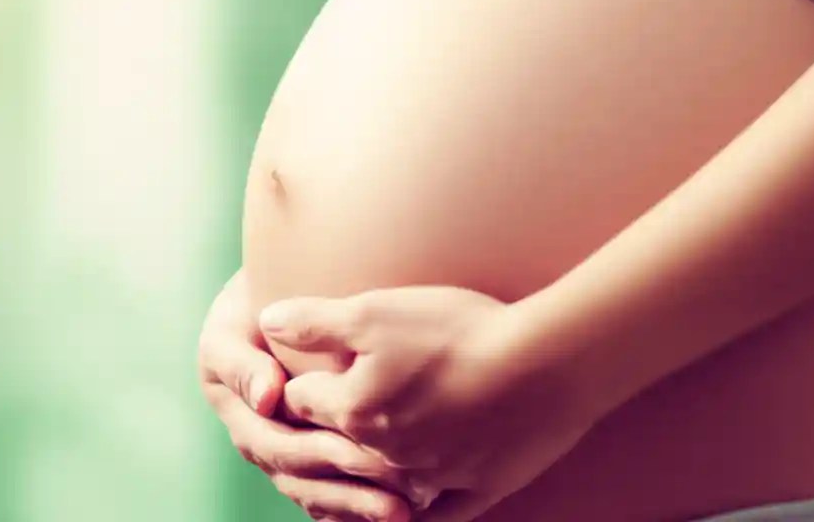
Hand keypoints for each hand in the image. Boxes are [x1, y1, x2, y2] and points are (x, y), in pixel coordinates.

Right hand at [198, 271, 412, 521]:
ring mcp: (280, 445)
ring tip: (401, 514)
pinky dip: (358, 507)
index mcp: (231, 398)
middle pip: (298, 473)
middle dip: (344, 487)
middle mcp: (252, 429)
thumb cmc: (265, 289)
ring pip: (314, 491)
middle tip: (393, 493)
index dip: (313, 453)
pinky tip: (399, 513)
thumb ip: (244, 357)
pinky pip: (331, 493)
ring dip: (355, 505)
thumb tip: (267, 399)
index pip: (272, 439)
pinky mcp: (310, 454)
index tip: (358, 452)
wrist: (291, 281)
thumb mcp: (241, 317)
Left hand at [260, 286, 599, 521]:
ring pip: (378, 490)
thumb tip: (266, 322)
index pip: (300, 401)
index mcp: (352, 409)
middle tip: (310, 431)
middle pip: (335, 449)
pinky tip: (402, 512)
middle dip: (319, 439)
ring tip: (348, 476)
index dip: (295, 385)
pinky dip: (411, 515)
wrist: (547, 365)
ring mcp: (429, 478)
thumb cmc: (457, 332)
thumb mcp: (375, 311)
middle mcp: (382, 454)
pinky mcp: (474, 491)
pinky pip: (433, 516)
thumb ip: (314, 321)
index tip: (292, 380)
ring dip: (358, 485)